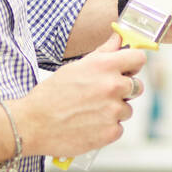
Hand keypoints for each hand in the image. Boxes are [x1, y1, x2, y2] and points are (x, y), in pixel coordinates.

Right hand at [12, 32, 145, 157]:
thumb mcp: (76, 67)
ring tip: (89, 111)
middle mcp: (112, 87)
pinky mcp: (111, 132)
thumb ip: (103, 53)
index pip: (138, 58)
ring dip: (114, 110)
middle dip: (124, 90)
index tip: (127, 69)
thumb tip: (119, 39)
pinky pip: (118, 127)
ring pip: (127, 109)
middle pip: (137, 86)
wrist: (34, 123)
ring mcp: (113, 111)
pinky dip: (107, 128)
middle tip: (102, 94)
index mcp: (104, 66)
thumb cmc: (51, 94)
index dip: (133, 64)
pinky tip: (89, 124)